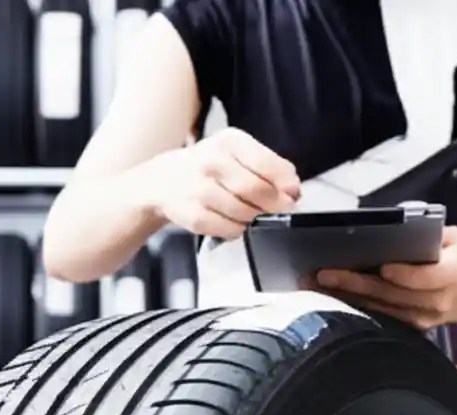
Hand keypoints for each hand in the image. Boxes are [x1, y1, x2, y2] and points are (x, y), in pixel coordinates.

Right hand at [152, 128, 299, 238]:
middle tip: (280, 209)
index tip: (293, 194)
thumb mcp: (237, 152)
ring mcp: (199, 189)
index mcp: (229, 142)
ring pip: (244, 213)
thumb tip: (294, 189)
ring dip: (256, 219)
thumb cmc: (209, 166)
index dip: (285, 183)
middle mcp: (211, 162)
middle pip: (256, 191)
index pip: (266, 164)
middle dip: (274, 205)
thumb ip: (268, 166)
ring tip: (254, 214)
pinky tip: (236, 222)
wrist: (162, 180)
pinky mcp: (193, 214)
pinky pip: (229, 229)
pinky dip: (239, 230)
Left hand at [314, 226, 456, 330]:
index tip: (384, 267)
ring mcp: (422, 319)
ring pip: (380, 309)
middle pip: (394, 295)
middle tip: (325, 272)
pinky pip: (377, 317)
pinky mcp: (408, 329)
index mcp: (454, 273)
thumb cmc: (451, 257)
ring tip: (316, 283)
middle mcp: (438, 301)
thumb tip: (393, 228)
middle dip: (357, 284)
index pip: (431, 277)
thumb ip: (429, 232)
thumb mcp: (453, 238)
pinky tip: (327, 295)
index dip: (407, 275)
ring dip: (346, 296)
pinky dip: (352, 304)